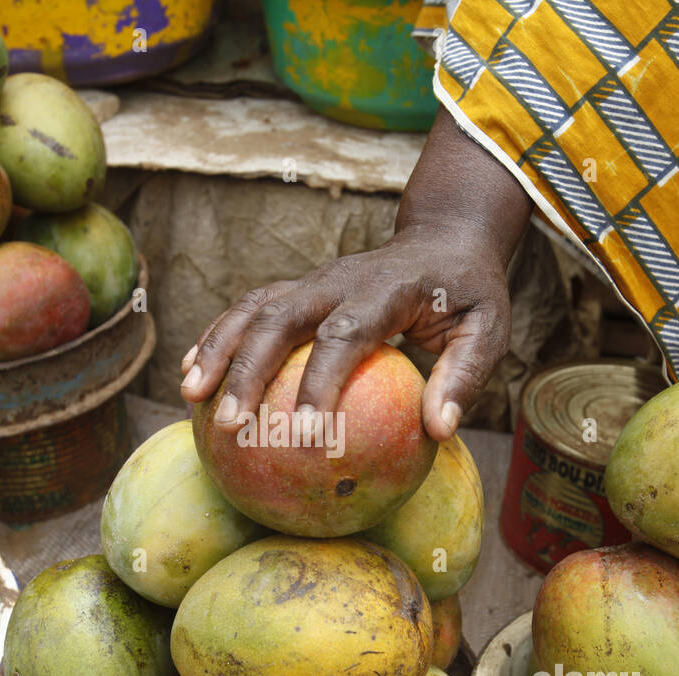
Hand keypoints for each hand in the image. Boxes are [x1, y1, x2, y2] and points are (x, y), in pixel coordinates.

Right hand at [179, 107, 532, 441]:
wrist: (443, 237)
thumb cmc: (469, 292)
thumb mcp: (488, 329)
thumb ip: (465, 376)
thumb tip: (439, 430)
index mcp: (384, 290)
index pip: (343, 335)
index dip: (320, 384)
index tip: (306, 436)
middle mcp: (337, 280)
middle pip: (279, 320)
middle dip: (248, 372)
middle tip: (231, 425)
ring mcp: (311, 281)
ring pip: (252, 310)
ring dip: (217, 350)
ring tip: (191, 397)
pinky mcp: (296, 289)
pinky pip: (247, 310)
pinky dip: (216, 338)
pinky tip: (192, 376)